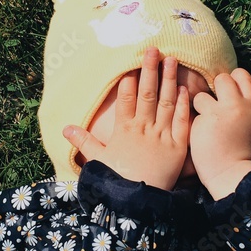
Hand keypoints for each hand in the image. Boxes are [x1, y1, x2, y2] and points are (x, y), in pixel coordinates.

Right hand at [63, 47, 190, 190]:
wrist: (139, 201)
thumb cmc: (117, 180)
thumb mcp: (98, 160)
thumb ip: (85, 141)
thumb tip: (65, 128)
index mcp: (124, 130)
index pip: (127, 99)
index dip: (129, 80)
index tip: (131, 63)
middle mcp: (143, 128)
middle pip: (148, 93)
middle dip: (150, 70)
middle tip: (153, 49)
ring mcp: (162, 135)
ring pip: (166, 102)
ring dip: (169, 80)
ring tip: (172, 60)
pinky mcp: (178, 146)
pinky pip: (181, 121)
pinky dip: (183, 104)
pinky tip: (185, 88)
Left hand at [190, 68, 250, 199]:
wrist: (231, 174)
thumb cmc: (240, 152)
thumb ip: (243, 108)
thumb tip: (235, 94)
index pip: (242, 75)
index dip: (232, 79)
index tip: (228, 89)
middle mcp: (237, 105)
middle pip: (222, 79)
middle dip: (214, 89)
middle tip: (214, 104)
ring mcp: (219, 113)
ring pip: (202, 95)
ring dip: (200, 107)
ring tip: (206, 123)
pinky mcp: (202, 122)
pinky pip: (192, 114)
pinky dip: (192, 122)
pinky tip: (199, 134)